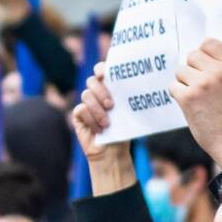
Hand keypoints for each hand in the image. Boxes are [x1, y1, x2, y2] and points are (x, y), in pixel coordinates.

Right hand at [71, 63, 134, 193]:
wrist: (113, 152)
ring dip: (97, 109)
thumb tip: (142, 87)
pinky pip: (81, 110)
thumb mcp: (129, 112)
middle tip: (111, 104)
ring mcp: (86, 103)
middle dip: (101, 91)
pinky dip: (91, 119)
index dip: (101, 69)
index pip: (101, 70)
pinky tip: (100, 129)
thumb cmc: (123, 130)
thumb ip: (128, 98)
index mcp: (108, 87)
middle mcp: (96, 93)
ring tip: (107, 122)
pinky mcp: (79, 115)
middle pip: (91, 81)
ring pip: (86, 95)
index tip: (104, 74)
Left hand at [168, 38, 221, 168]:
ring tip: (197, 97)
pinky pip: (173, 87)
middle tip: (199, 85)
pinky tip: (190, 106)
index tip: (203, 64)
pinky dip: (178, 95)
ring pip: (180, 71)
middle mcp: (217, 72)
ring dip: (184, 82)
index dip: (203, 53)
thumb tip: (208, 57)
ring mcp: (201, 84)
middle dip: (193, 69)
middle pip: (192, 56)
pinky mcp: (187, 98)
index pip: (209, 43)